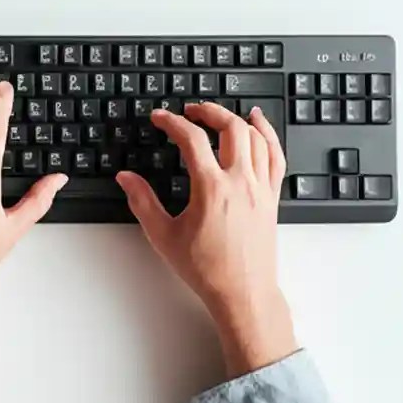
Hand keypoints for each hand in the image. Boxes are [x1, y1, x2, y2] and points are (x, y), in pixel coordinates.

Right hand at [116, 104, 295, 375]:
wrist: (243, 292)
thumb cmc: (207, 269)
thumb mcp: (164, 236)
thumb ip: (143, 202)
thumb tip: (126, 178)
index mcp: (212, 188)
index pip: (192, 139)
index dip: (173, 122)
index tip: (161, 118)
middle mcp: (240, 182)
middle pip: (231, 128)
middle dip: (209, 111)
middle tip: (191, 110)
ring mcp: (261, 188)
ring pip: (257, 138)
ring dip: (238, 119)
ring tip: (221, 113)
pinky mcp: (272, 197)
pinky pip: (276, 157)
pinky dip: (269, 136)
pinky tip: (260, 127)